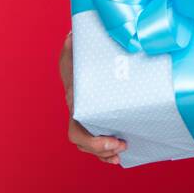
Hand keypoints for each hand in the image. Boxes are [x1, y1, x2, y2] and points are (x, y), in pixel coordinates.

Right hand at [60, 31, 126, 164]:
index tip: (112, 139)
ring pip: (88, 146)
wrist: (82, 64)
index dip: (92, 140)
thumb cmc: (78, 60)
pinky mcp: (96, 122)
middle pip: (83, 143)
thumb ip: (71, 47)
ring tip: (122, 152)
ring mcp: (86, 121)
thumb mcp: (73, 54)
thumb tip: (72, 34)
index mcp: (74, 104)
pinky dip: (105, 154)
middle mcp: (78, 116)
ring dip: (104, 153)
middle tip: (121, 145)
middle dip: (100, 148)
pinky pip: (97, 145)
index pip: (77, 129)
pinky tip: (118, 157)